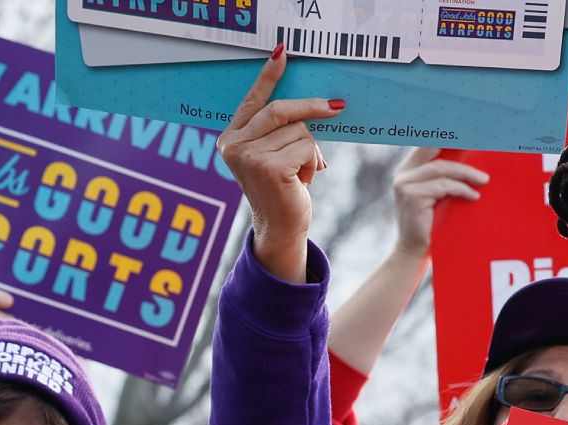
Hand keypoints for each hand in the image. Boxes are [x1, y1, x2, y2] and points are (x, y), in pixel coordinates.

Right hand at [218, 48, 344, 283]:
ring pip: (298, 131)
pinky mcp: (269, 167)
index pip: (252, 100)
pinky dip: (313, 162)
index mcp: (230, 138)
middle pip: (280, 110)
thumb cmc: (280, 190)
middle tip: (337, 107)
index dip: (268, 76)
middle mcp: (234, 145)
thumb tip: (313, 107)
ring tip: (303, 172)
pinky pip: (306, 147)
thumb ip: (278, 131)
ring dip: (310, 150)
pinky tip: (304, 180)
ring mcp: (249, 156)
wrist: (280, 228)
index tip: (282, 52)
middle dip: (311, 108)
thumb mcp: (272, 155)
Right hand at [390, 147, 488, 256]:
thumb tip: (470, 157)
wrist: (415, 251)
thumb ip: (442, 177)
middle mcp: (402, 175)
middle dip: (458, 146)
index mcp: (407, 170)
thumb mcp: (435, 195)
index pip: (426, 145)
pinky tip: (473, 196)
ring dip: (466, 174)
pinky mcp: (413, 197)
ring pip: (441, 169)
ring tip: (483, 180)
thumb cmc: (431, 223)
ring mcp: (405, 185)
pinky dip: (462, 190)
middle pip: (433, 150)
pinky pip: (443, 187)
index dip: (445, 136)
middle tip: (482, 147)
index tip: (469, 131)